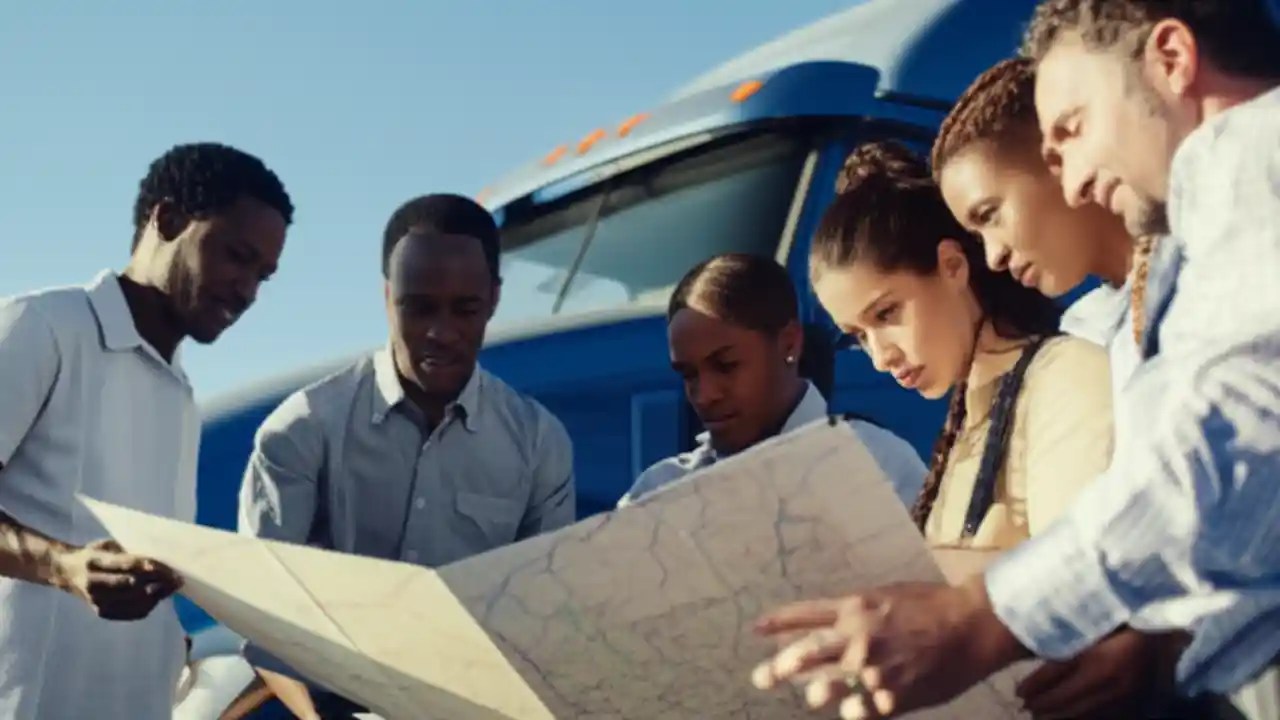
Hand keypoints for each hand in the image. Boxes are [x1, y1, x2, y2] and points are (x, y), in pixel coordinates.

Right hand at [52, 538, 181, 619]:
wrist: (66, 573)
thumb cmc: (94, 554)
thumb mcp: (107, 545)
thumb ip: (127, 552)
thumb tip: (158, 558)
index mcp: (94, 561)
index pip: (126, 565)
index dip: (150, 567)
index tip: (170, 568)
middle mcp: (93, 583)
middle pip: (132, 586)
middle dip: (158, 583)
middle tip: (177, 579)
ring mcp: (96, 600)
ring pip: (134, 601)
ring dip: (157, 595)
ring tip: (172, 587)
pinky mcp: (101, 612)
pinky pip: (130, 613)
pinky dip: (148, 606)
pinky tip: (158, 597)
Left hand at [751, 577, 1026, 717]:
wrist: (971, 624)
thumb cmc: (928, 605)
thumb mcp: (883, 597)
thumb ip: (848, 611)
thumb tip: (818, 621)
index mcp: (855, 608)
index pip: (804, 615)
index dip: (776, 623)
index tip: (755, 629)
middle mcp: (858, 638)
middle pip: (807, 653)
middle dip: (779, 667)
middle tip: (761, 678)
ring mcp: (875, 669)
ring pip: (829, 687)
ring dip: (816, 692)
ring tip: (812, 696)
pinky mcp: (894, 695)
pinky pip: (862, 710)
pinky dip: (855, 711)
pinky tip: (853, 711)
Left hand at [1016, 629, 1179, 718]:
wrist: (1170, 630)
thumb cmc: (1124, 617)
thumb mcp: (1093, 621)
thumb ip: (1069, 634)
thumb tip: (1035, 644)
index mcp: (1098, 657)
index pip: (1057, 676)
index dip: (1035, 686)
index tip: (1017, 692)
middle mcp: (1111, 680)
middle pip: (1068, 698)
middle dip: (1044, 705)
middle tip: (1024, 706)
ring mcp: (1124, 693)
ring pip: (1085, 711)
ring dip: (1060, 715)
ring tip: (1040, 716)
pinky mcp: (1135, 701)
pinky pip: (1105, 714)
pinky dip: (1083, 717)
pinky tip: (1069, 717)